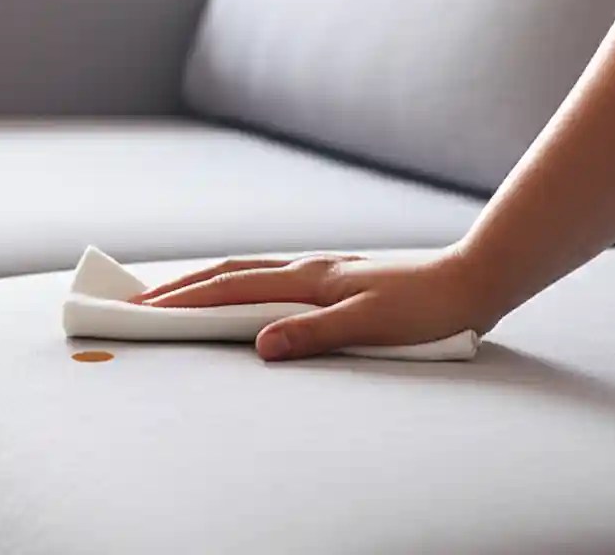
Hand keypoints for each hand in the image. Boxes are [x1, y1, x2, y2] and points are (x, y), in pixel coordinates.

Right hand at [132, 250, 503, 361]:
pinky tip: (242, 297)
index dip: (185, 299)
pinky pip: (270, 279)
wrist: (473, 279)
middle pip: (229, 273)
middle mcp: (308, 269)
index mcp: (309, 279)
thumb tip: (259, 346)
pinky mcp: (336, 280)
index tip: (145, 307)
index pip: (231, 289)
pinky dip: (240, 285)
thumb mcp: (370, 326)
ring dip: (208, 282)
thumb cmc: (427, 307)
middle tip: (141, 299)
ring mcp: (322, 272)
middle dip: (182, 286)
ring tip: (177, 295)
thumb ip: (313, 335)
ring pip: (249, 272)